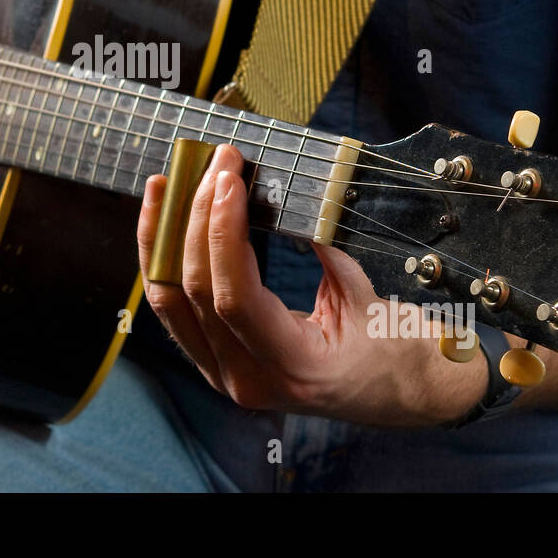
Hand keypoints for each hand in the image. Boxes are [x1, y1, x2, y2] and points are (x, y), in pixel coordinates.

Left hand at [136, 143, 486, 426]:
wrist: (396, 394)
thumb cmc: (392, 350)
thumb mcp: (367, 299)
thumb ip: (325, 251)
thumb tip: (285, 194)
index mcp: (291, 368)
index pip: (234, 298)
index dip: (223, 234)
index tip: (227, 179)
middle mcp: (246, 380)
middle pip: (199, 291)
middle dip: (198, 217)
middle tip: (213, 164)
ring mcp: (222, 375)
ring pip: (169, 299)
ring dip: (162, 235)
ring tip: (166, 184)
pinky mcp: (212, 359)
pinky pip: (172, 307)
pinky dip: (161, 259)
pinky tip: (162, 221)